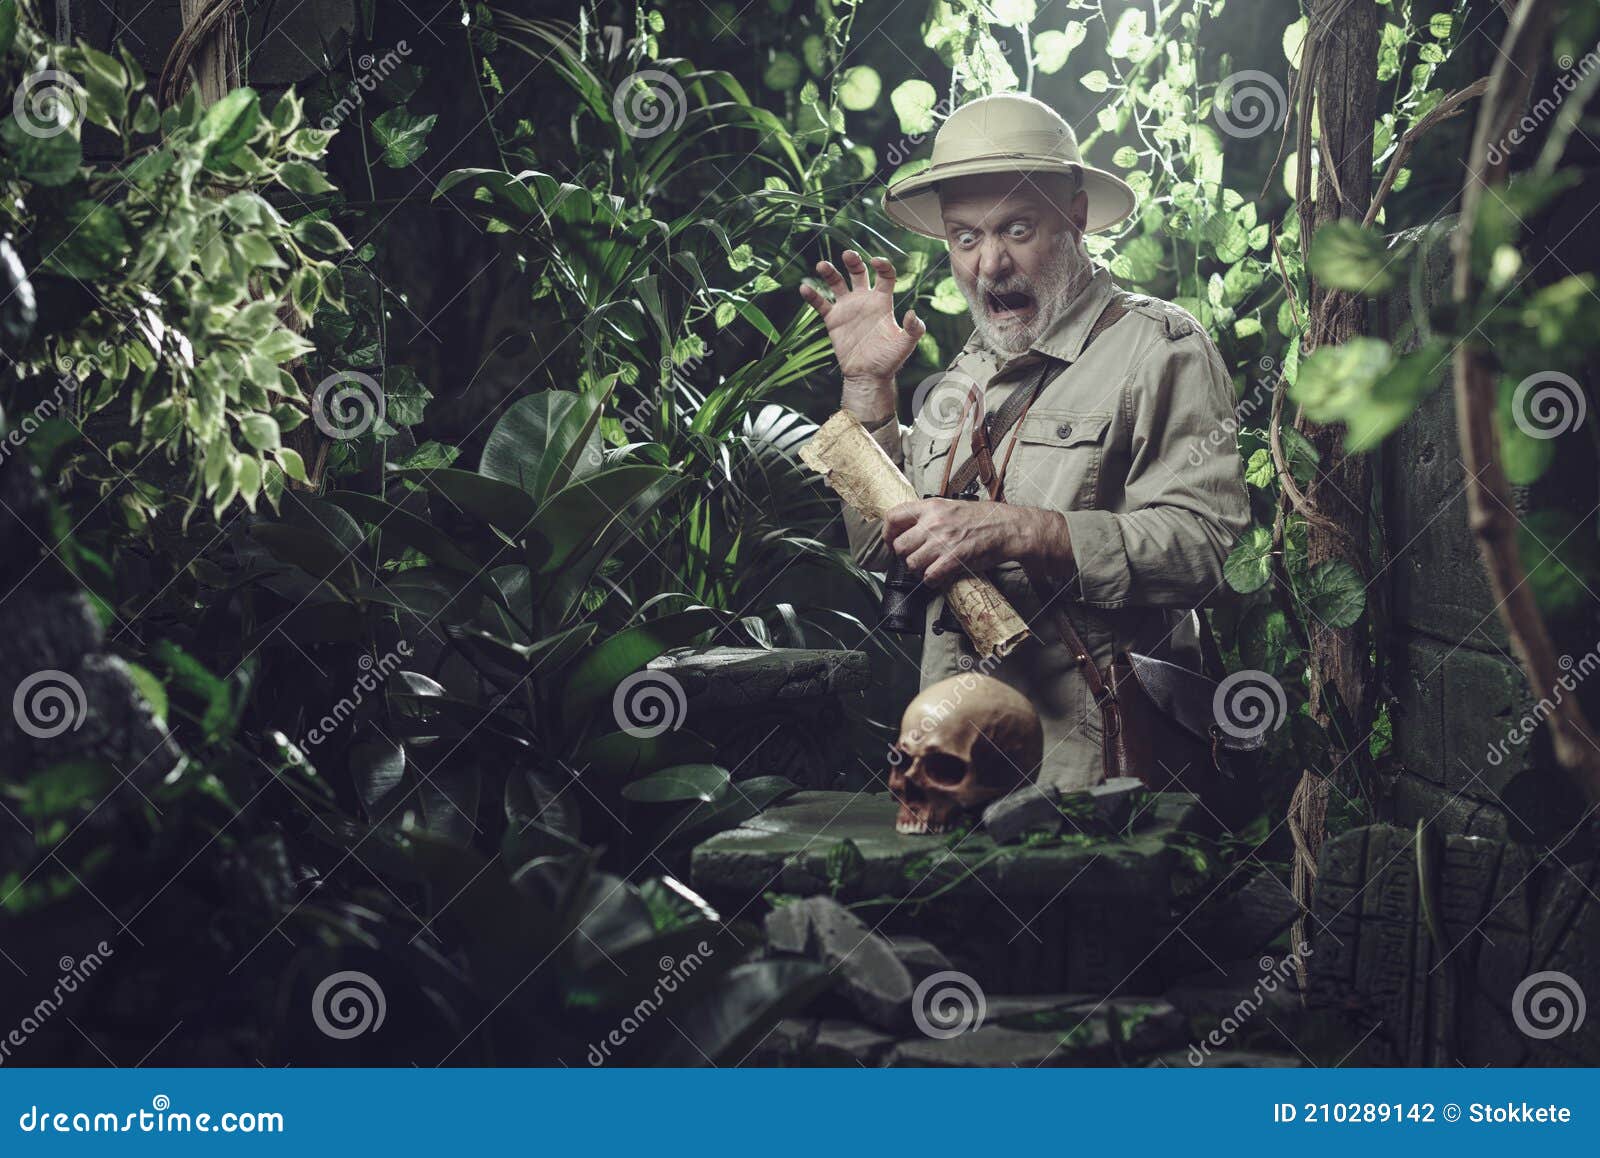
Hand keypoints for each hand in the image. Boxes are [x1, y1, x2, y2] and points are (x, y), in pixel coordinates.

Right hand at [798, 250, 924, 397]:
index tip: (876, 261)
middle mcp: (864, 300)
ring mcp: (847, 308)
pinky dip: (812, 295)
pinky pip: (821, 304)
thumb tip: (912, 313)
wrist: (868, 375)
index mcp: (882, 301)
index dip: (882, 265)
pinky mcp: (833, 320)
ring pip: (837, 283)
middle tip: (847, 254)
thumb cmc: (889, 360)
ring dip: (830, 272)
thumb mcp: (905, 345)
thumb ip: (914, 329)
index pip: (885, 275)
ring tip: (822, 265)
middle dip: (853, 261)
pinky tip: (805, 288)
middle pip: (858, 272)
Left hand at [883, 500, 1071, 587]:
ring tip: (929, 569)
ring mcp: (943, 540)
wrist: (1009, 527)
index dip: (887, 534)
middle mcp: (933, 521)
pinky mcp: (954, 557)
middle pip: (899, 546)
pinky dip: (931, 581)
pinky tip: (938, 577)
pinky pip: (929, 576)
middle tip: (916, 559)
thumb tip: (909, 528)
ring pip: (911, 563)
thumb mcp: (952, 506)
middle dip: (905, 557)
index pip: (893, 517)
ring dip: (918, 570)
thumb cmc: (983, 518)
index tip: (892, 543)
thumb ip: (929, 515)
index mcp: (931, 506)